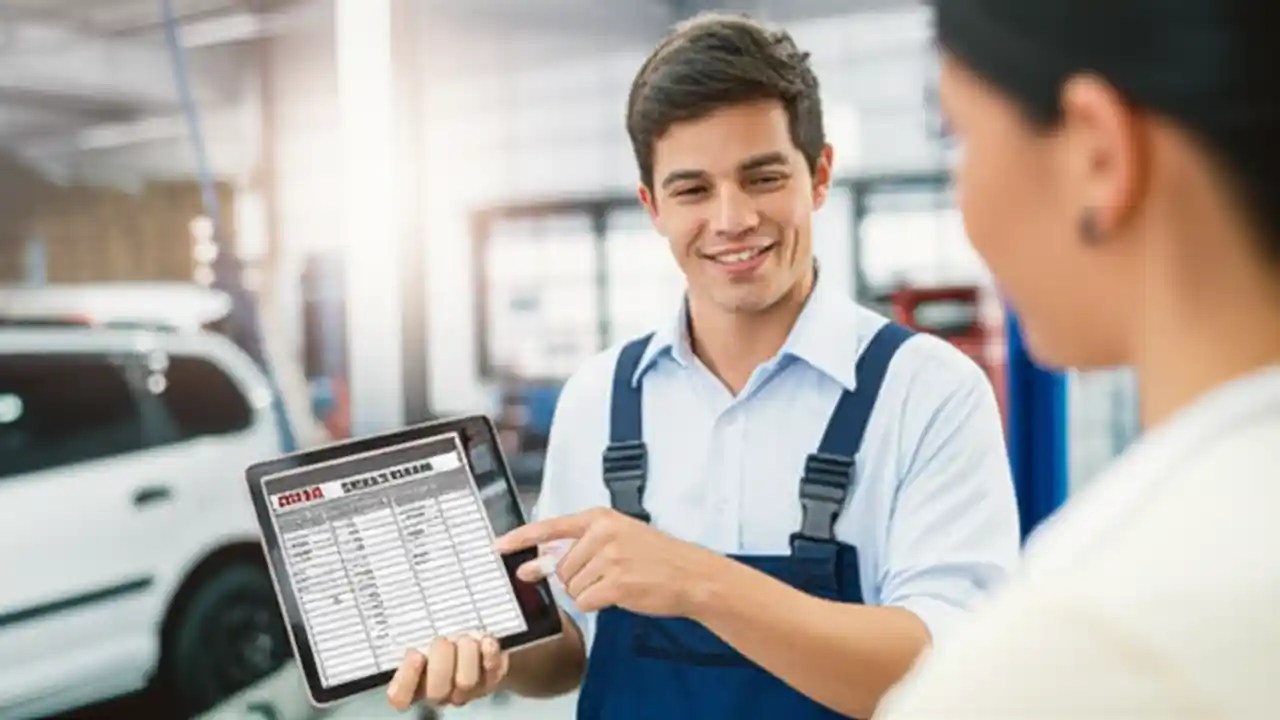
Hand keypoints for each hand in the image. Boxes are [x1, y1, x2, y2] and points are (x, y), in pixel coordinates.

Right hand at [386, 633, 507, 710]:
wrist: (480, 639)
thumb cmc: (445, 637)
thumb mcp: (422, 634)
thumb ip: (413, 638)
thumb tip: (409, 640)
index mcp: (416, 682)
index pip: (399, 697)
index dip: (406, 680)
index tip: (416, 654)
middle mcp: (441, 692)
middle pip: (436, 692)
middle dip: (440, 660)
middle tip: (443, 641)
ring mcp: (469, 689)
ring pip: (466, 682)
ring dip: (465, 652)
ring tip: (465, 638)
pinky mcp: (493, 677)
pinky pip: (492, 670)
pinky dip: (489, 653)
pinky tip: (486, 641)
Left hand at [494, 507, 721, 616]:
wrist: (690, 575)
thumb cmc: (655, 557)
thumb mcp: (618, 538)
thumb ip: (577, 548)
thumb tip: (532, 566)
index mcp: (600, 518)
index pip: (550, 526)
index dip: (520, 538)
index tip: (498, 547)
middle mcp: (602, 534)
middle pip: (561, 568)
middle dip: (577, 579)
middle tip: (606, 576)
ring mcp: (609, 558)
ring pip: (572, 588)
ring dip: (590, 592)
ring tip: (618, 582)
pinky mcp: (616, 583)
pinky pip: (585, 602)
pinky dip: (598, 605)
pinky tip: (619, 595)